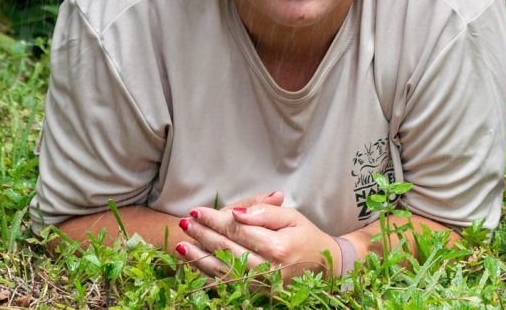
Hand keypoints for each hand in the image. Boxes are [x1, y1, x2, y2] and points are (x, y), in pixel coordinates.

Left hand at [175, 194, 339, 283]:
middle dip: (203, 234)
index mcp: (277, 247)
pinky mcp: (256, 294)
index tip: (198, 210)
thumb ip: (265, 213)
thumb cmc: (306, 237)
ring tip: (181, 243)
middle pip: (226, 249)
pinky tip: (194, 264)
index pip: (237, 230)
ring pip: (221, 270)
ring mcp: (259, 285)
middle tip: (185, 222)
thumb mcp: (292, 217)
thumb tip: (236, 214)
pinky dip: (207, 274)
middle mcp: (266, 269)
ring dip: (198, 257)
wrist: (325, 267)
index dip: (215, 219)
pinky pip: (226, 284)